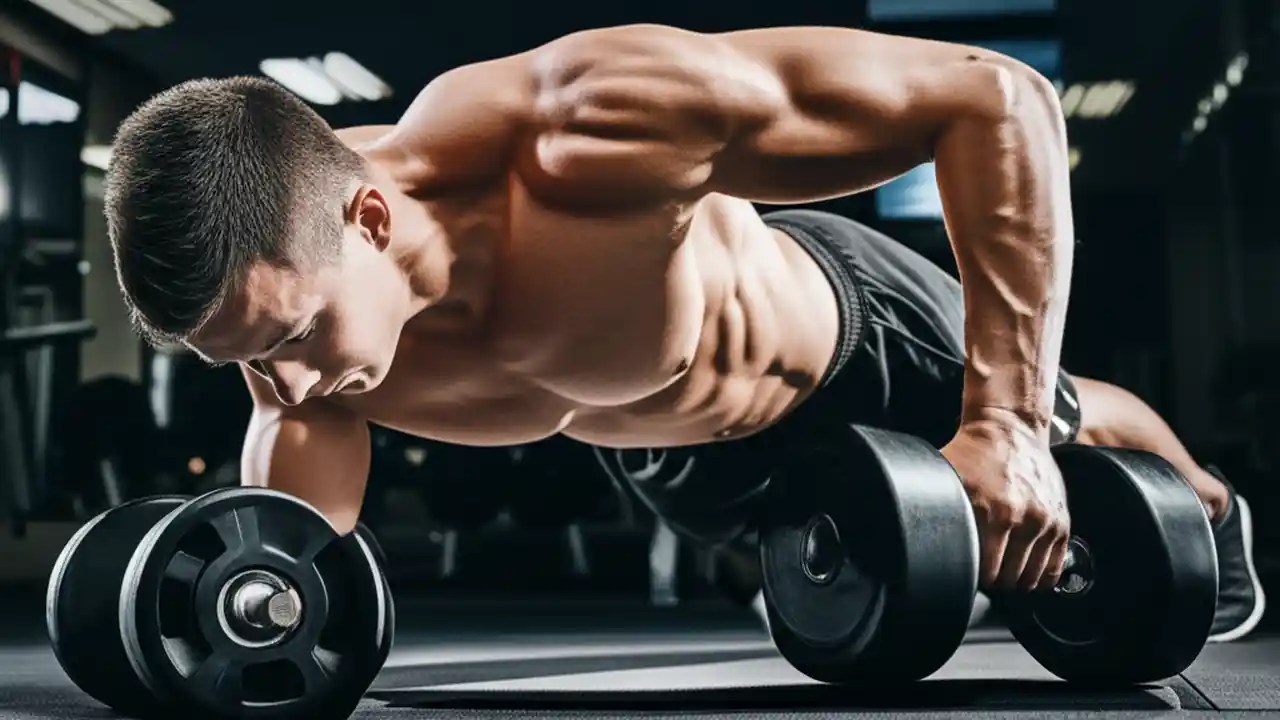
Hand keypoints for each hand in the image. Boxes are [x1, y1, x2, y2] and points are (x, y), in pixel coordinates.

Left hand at [940, 408, 1070, 591]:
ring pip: (1031, 578)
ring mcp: (1043, 520)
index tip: (966, 572)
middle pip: (1007, 579)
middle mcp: (1019, 517)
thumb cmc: (975, 453)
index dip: (972, 577)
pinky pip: (1054, 567)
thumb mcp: (947, 478)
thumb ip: (938, 508)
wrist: (1011, 428)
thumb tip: (920, 534)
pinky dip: (1041, 576)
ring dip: (1016, 580)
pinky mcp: (1061, 521)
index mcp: (987, 509)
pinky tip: (1026, 570)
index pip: (983, 571)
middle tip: (984, 573)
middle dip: (993, 582)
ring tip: (1003, 571)